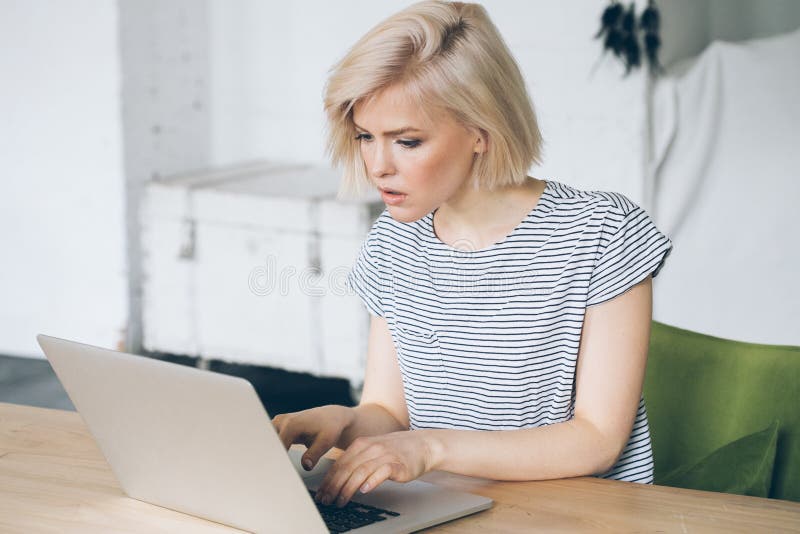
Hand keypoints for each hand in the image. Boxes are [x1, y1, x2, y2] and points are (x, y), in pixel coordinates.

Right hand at [272, 405, 354, 470]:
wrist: (331, 417)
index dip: (276, 463)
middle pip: (267, 444)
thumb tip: (305, 466)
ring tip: (268, 471)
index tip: (276, 476)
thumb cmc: (330, 429)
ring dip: (266, 455)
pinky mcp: (278, 426)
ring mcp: (278, 422)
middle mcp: (282, 421)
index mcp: (291, 425)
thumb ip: (314, 454)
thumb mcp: (326, 442)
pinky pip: (269, 440)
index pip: (277, 448)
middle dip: (266, 459)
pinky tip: (272, 464)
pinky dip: (270, 451)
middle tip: (268, 476)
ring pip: (266, 442)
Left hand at [315, 430, 435, 506]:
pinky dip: (371, 482)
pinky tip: (364, 491)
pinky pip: (381, 472)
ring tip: (341, 501)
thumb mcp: (373, 450)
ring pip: (360, 472)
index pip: (340, 463)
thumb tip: (338, 478)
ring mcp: (384, 454)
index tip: (321, 493)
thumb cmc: (397, 450)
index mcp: (362, 443)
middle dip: (334, 486)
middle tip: (326, 500)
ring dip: (348, 488)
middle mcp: (371, 447)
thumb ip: (357, 460)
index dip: (328, 479)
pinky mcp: (397, 464)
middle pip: (347, 468)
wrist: (423, 445)